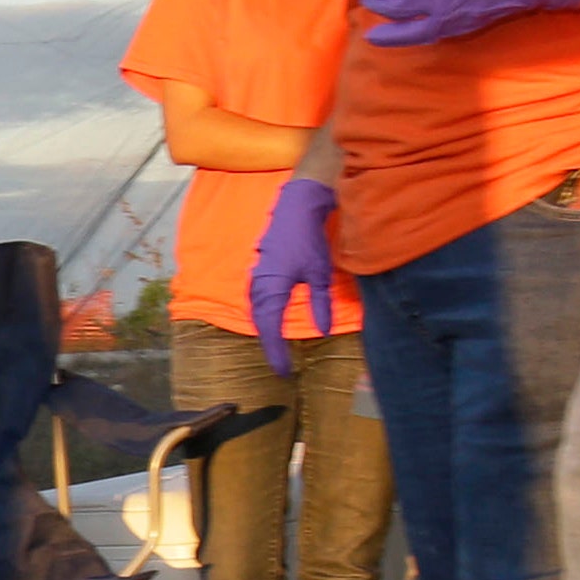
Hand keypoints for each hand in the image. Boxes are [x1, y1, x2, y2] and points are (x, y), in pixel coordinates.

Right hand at [248, 174, 342, 370]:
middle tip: (282, 366)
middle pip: (261, 324)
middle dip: (270, 346)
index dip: (276, 353)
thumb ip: (321, 304)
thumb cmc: (308, 239)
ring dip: (266, 331)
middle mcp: (259, 285)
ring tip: (277, 348)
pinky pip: (258, 300)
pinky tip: (272, 320)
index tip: (284, 372)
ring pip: (258, 312)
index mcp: (272, 288)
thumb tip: (323, 331)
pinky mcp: (260, 270)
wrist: (296, 208)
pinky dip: (265, 316)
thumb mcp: (320, 274)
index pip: (271, 329)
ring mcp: (257, 277)